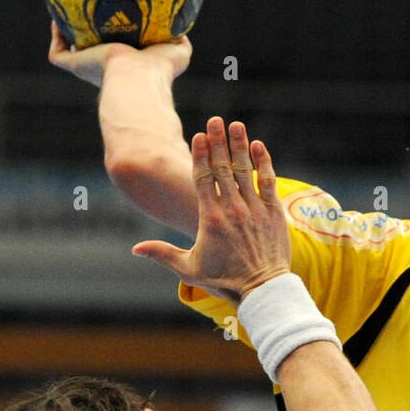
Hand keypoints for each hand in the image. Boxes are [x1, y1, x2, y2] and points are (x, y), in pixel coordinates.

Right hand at [47, 21, 192, 88]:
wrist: (138, 76)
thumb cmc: (160, 68)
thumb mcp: (178, 50)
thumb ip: (181, 39)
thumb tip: (183, 28)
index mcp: (125, 65)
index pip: (118, 51)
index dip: (115, 37)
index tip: (113, 19)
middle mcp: (103, 67)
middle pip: (91, 51)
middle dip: (87, 35)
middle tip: (84, 10)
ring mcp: (86, 67)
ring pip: (70, 51)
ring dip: (65, 33)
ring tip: (63, 8)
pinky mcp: (74, 65)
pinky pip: (58, 51)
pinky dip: (56, 36)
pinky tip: (57, 18)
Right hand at [132, 117, 291, 302]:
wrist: (262, 290)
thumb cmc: (224, 281)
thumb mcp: (189, 270)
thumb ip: (163, 254)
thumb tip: (135, 249)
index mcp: (211, 218)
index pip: (203, 179)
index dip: (201, 155)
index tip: (199, 135)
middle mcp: (233, 209)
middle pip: (224, 168)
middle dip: (219, 142)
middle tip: (215, 120)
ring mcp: (255, 209)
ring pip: (246, 170)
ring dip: (240, 146)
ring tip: (236, 125)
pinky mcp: (273, 213)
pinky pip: (268, 182)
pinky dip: (264, 163)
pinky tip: (259, 146)